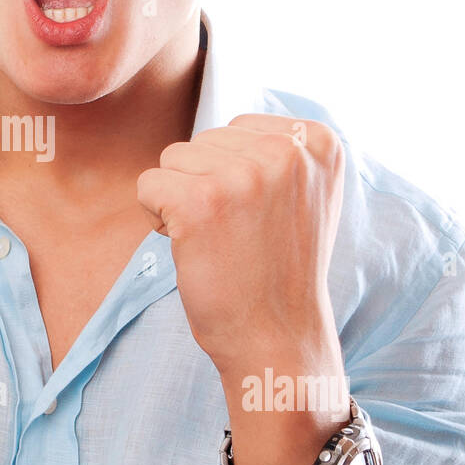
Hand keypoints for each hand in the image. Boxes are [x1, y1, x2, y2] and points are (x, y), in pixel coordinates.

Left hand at [137, 114, 348, 464]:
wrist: (276, 340)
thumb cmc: (278, 269)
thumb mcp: (301, 193)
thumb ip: (274, 149)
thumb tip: (224, 124)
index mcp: (316, 140)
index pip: (237, 129)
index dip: (233, 176)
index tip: (263, 220)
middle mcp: (286, 151)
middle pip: (204, 141)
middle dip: (206, 186)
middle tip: (238, 237)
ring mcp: (244, 175)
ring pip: (173, 159)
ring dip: (181, 201)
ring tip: (219, 243)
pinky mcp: (200, 201)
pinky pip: (148, 185)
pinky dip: (156, 218)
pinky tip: (191, 248)